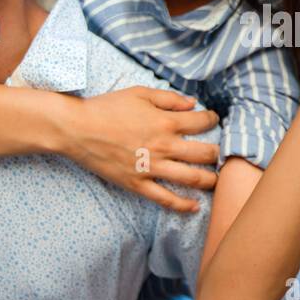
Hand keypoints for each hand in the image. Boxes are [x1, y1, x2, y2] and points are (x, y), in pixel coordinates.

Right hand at [61, 87, 220, 212]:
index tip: (214, 121)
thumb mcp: (139, 93)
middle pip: (205, 154)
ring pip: (192, 178)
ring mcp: (151, 168)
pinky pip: (165, 199)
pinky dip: (183, 205)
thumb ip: (169, 98)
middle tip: (222, 155)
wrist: (77, 129)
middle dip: (219, 154)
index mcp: (165, 121)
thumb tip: (193, 103)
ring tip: (217, 181)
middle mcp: (164, 146)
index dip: (213, 120)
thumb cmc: (107, 107)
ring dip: (210, 181)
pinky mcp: (137, 184)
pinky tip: (195, 206)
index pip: (202, 122)